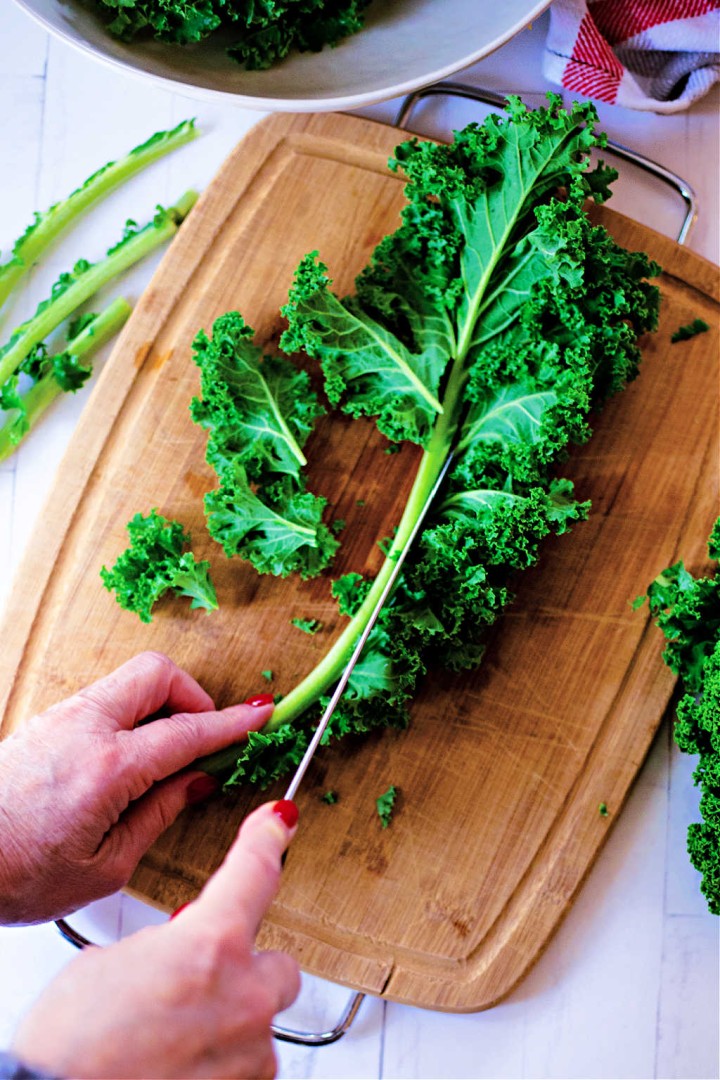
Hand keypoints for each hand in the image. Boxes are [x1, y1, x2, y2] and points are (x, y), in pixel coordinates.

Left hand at [0, 650, 273, 924]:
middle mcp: (83, 728)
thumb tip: (197, 782)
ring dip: (161, 705)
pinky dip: (132, 714)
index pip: (188, 731)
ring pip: (130, 681)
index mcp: (107, 768)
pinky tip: (130, 758)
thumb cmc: (15, 874)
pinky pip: (105, 699)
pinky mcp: (47, 722)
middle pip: (158, 674)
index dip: (232, 724)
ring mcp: (61, 718)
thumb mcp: (105, 864)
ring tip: (166, 755)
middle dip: (194, 695)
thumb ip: (159, 814)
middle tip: (205, 735)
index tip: (261, 716)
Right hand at [12, 801, 300, 1079]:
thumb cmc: (71, 1051)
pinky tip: (180, 1063)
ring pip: (261, 1020)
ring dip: (230, 1019)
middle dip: (245, 968)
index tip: (279, 823)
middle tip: (199, 981)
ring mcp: (248, 1050)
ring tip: (174, 1036)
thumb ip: (161, 950)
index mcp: (210, 944)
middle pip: (276, 964)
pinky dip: (223, 1060)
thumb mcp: (108, 967)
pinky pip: (248, 1065)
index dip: (267, 839)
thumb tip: (173, 959)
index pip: (254, 871)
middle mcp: (243, 994)